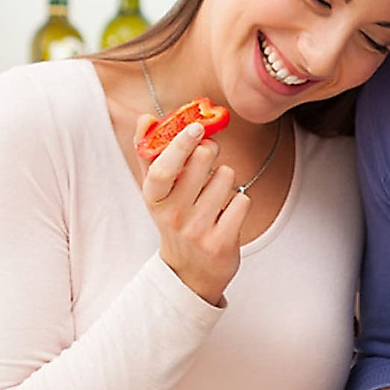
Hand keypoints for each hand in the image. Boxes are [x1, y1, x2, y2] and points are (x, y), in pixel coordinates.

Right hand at [136, 115, 250, 305]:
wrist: (190, 271)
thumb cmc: (175, 220)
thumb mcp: (157, 193)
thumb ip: (150, 155)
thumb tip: (146, 118)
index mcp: (154, 198)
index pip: (163, 167)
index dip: (181, 143)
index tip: (197, 126)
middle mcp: (173, 215)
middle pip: (204, 160)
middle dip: (212, 151)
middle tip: (210, 156)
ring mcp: (198, 231)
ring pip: (227, 177)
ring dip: (226, 180)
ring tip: (215, 195)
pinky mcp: (222, 242)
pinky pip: (242, 200)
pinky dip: (239, 202)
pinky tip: (227, 214)